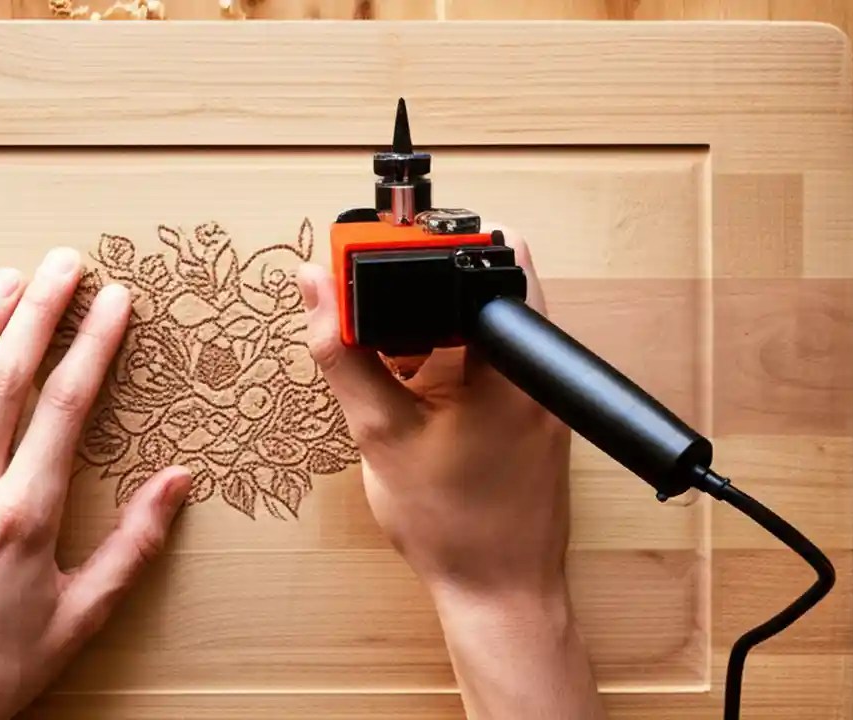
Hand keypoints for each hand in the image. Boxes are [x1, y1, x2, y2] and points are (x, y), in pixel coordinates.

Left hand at [0, 251, 191, 719]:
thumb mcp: (81, 618)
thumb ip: (134, 546)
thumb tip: (178, 483)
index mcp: (25, 516)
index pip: (65, 407)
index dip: (93, 345)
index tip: (115, 301)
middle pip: (6, 377)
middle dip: (38, 310)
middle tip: (64, 261)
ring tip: (6, 278)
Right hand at [298, 228, 604, 718]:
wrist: (496, 593)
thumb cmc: (452, 526)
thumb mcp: (380, 432)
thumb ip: (342, 353)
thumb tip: (315, 287)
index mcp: (513, 358)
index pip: (490, 251)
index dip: (426, 243)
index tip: (372, 259)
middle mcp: (536, 365)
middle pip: (478, 280)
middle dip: (416, 291)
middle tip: (370, 321)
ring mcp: (537, 388)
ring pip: (477, 318)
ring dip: (426, 326)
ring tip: (388, 363)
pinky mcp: (528, 409)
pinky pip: (484, 356)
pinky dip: (442, 359)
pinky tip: (411, 393)